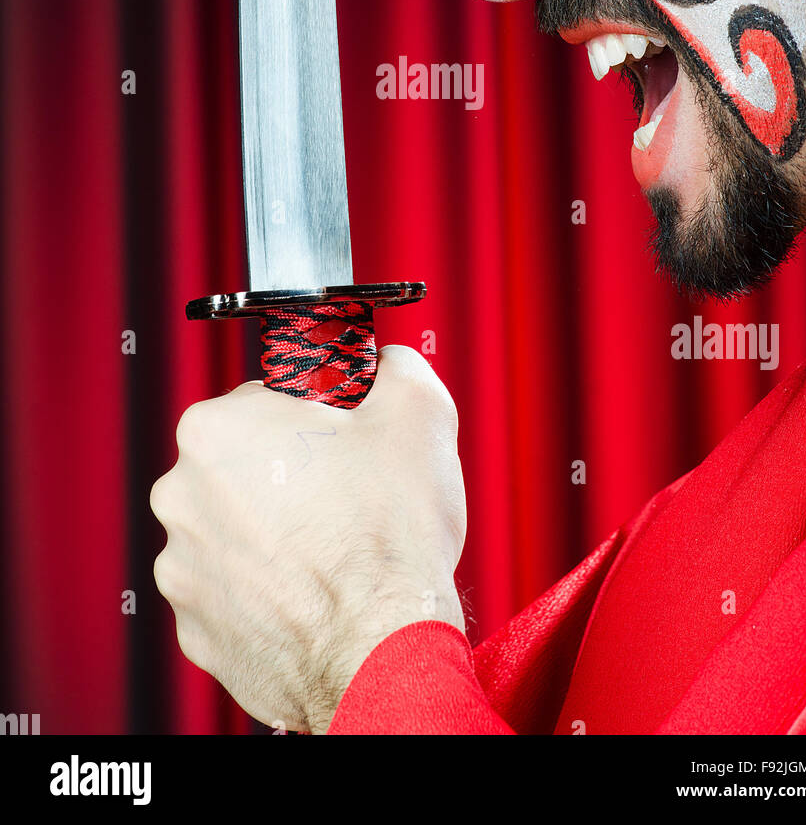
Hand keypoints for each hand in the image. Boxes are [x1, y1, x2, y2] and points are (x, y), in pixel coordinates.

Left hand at [150, 345, 466, 733]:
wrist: (382, 650)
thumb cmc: (388, 536)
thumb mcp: (417, 409)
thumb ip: (394, 366)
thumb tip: (386, 364)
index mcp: (215, 429)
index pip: (267, 400)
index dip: (316, 418)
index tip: (344, 443)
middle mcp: (180, 495)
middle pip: (245, 465)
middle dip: (289, 474)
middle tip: (345, 497)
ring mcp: (183, 569)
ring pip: (237, 530)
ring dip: (275, 534)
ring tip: (332, 552)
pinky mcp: (197, 629)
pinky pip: (235, 592)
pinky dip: (268, 591)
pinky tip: (313, 593)